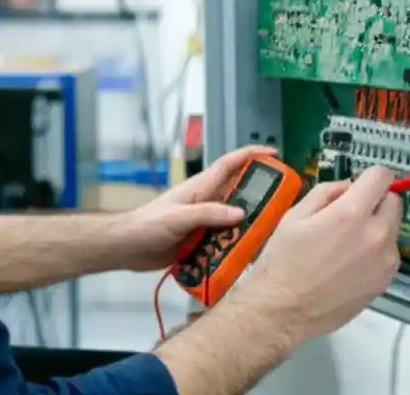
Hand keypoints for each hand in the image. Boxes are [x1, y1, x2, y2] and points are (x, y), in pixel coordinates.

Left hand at [117, 146, 270, 270]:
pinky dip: (236, 245)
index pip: (228, 165)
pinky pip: (223, 240)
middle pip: (237, 193)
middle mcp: (204, 202)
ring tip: (271, 234)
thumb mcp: (178, 217)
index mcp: (199, 188)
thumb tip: (241, 212)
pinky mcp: (199, 240)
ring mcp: (202, 222)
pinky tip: (249, 255)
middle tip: (284, 206)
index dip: (250, 155)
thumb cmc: (147, 226)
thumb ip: (207, 213)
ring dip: (249, 226)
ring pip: (233, 219)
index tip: (274, 154)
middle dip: (260, 196)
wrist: (126, 247)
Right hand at [232, 166, 401, 340]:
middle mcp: (376, 234)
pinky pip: (388, 254)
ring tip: (344, 243)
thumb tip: (347, 188)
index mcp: (350, 213)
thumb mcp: (293, 216)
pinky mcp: (386, 280)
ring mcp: (385, 260)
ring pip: (392, 229)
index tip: (362, 182)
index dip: (371, 175)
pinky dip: (375, 251)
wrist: (284, 309)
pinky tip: (348, 263)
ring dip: (376, 227)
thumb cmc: (282, 262)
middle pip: (394, 201)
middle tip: (349, 213)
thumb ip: (325, 193)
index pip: (382, 177)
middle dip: (375, 200)